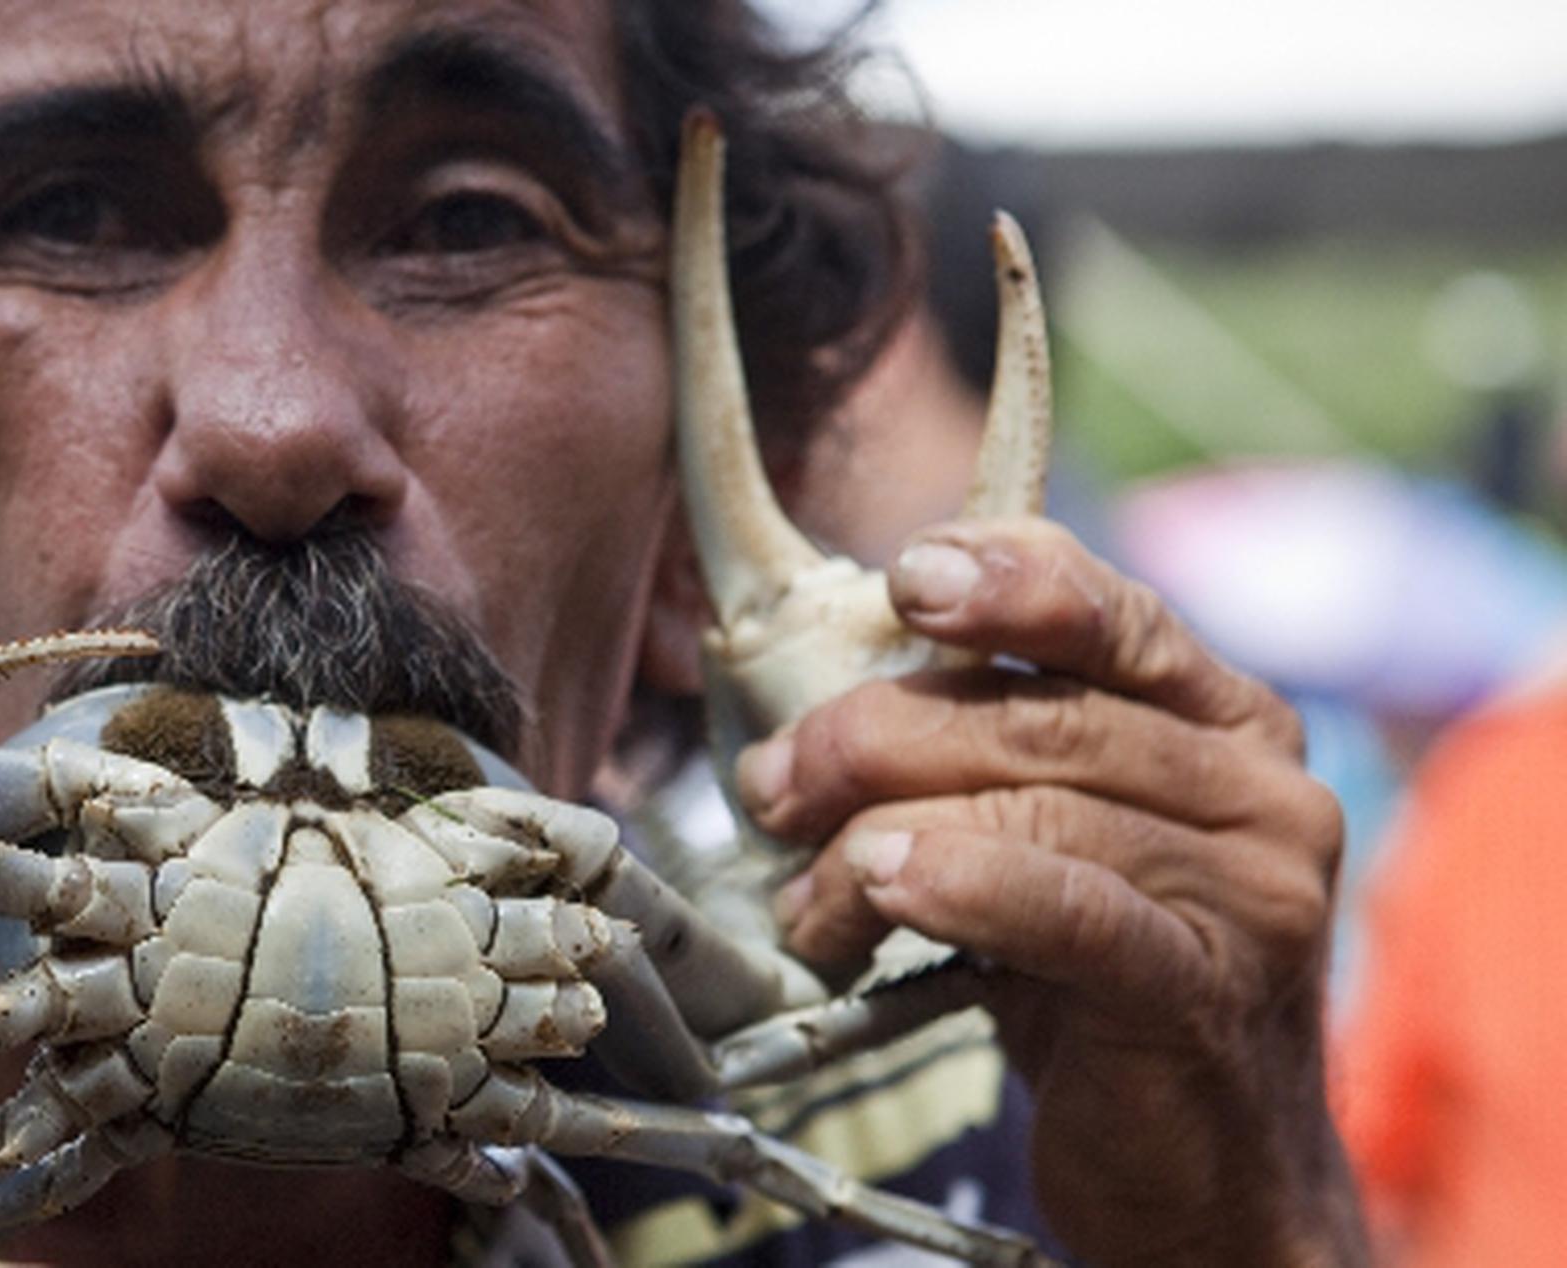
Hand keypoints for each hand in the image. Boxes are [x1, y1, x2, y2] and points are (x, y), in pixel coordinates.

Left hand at [739, 518, 1364, 1265]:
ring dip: (877, 841)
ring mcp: (1251, 893)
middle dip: (874, 737)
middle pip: (1040, 716)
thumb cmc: (1097, 995)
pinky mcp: (1207, 992)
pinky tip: (877, 885)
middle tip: (774, 789)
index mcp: (1228, 726)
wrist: (1205, 1177)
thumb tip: (799, 735)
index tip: (902, 577)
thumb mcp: (1047, 850)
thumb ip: (977, 766)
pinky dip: (960, 883)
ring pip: (1035, 810)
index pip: (1110, 613)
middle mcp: (1261, 792)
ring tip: (804, 897)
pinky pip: (1068, 908)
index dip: (1004, 578)